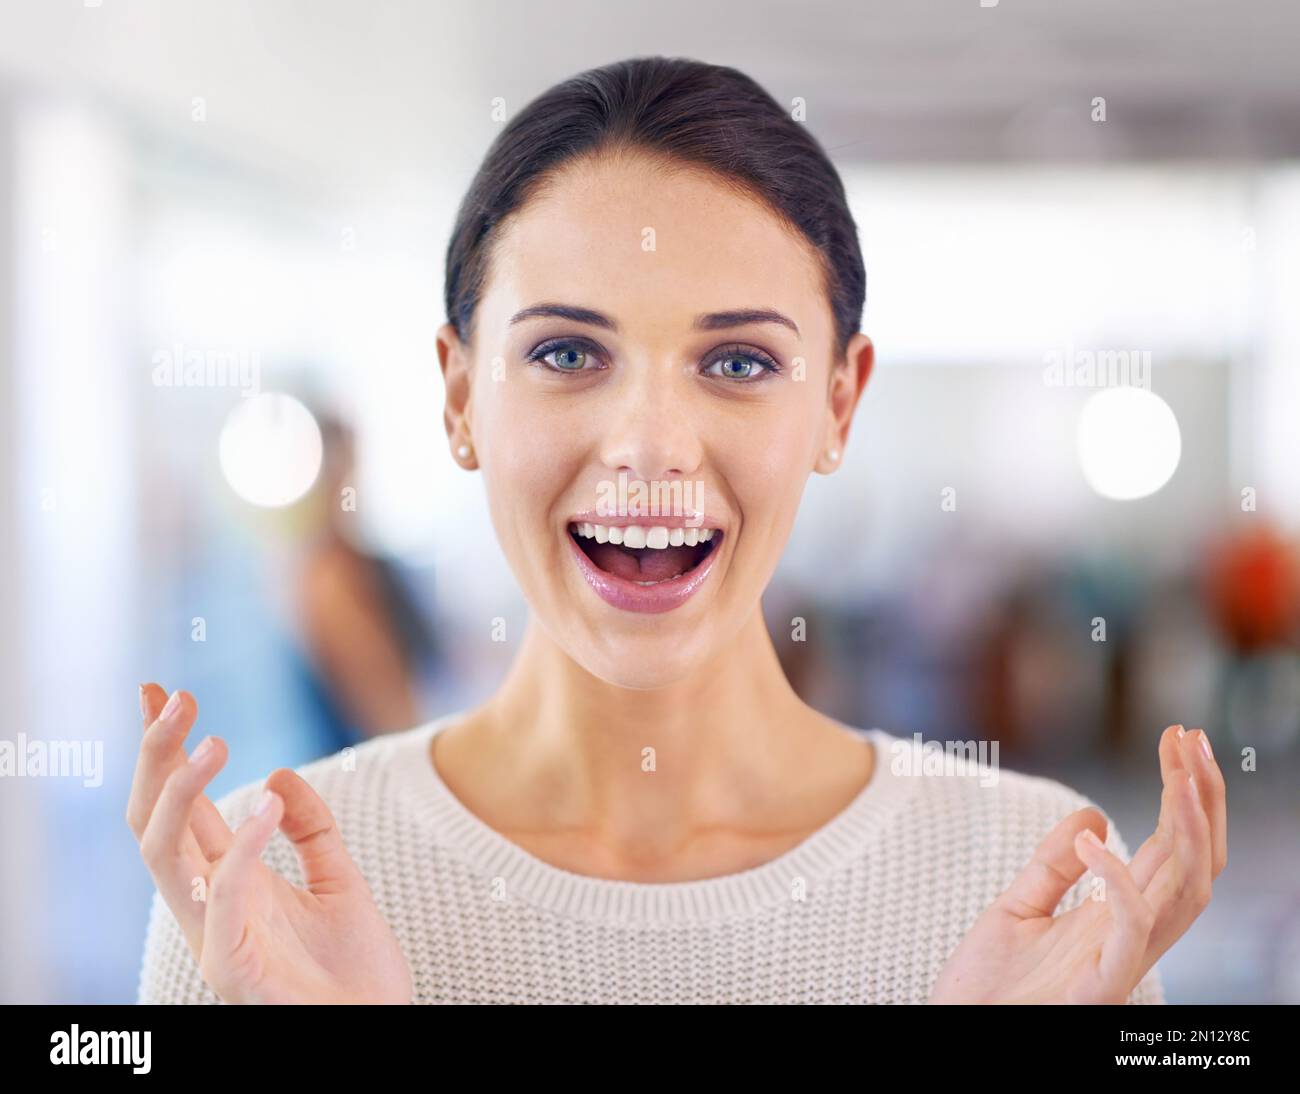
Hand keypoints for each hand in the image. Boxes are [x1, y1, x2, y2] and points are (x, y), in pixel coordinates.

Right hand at [126, 684, 412, 1003]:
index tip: (158, 691)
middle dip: (155, 756)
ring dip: (180, 791)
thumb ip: (312, 829)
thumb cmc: (355, 970)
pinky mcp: (235, 967)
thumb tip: (278, 774)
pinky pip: (223, 899)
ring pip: (163, 854)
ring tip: (213, 738)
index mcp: (229, 881)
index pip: (180, 805)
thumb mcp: (339, 879)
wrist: (378, 1031)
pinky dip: (241, 848)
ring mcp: (215, 935)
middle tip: (173, 697)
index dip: (165, 749)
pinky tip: (266, 805)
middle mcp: (210, 904)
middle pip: (154, 820)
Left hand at [928, 724, 1225, 1003]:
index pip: (1173, 850)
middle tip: (1189, 736)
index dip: (1184, 796)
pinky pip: (1129, 932)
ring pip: (1184, 892)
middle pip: (1196, 863)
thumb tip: (1095, 816)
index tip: (1177, 737)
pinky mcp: (1097, 990)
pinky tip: (1092, 840)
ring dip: (1187, 827)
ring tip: (1177, 769)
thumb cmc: (987, 988)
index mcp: (1117, 920)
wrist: (957, 1036)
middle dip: (1201, 799)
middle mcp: (1131, 939)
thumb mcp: (1017, 909)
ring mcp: (1120, 965)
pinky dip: (1119, 882)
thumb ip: (1053, 865)